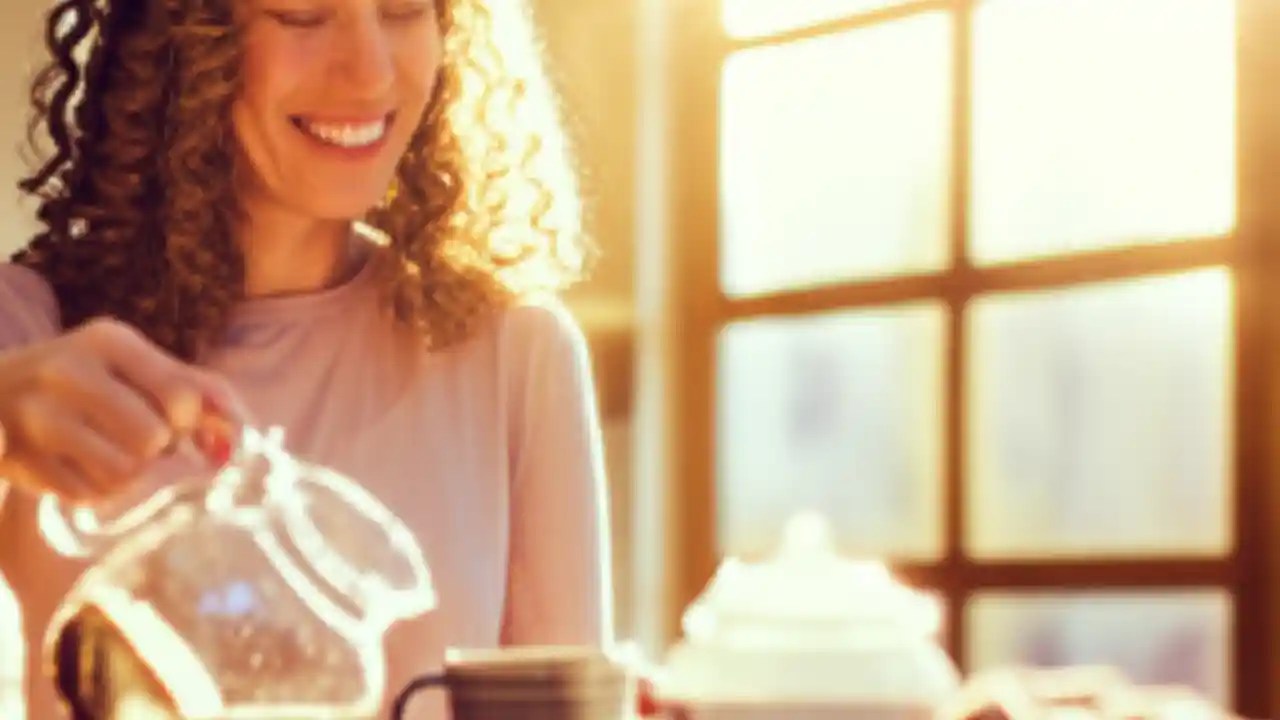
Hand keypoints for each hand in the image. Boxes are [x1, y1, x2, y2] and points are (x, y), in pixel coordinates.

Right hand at [0, 317, 246, 501]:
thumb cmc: (90, 380)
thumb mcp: (137, 366)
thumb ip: (196, 388)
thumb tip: (240, 424)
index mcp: (109, 340)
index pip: (181, 395)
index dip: (189, 420)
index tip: (176, 420)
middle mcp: (68, 370)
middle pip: (152, 439)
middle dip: (158, 448)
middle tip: (141, 439)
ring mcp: (37, 415)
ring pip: (123, 472)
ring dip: (130, 472)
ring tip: (111, 451)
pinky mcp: (19, 458)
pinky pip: (89, 495)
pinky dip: (97, 489)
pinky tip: (80, 465)